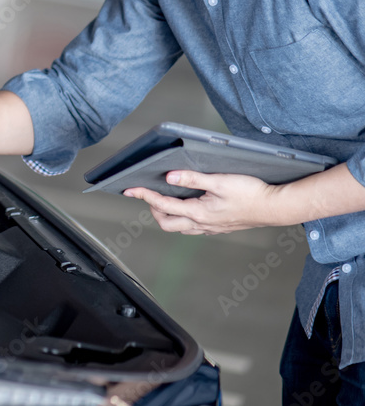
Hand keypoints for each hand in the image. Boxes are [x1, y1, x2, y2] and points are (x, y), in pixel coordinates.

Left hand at [123, 170, 284, 234]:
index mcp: (199, 213)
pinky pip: (194, 227)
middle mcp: (202, 224)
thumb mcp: (220, 181)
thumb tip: (170, 177)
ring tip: (163, 199)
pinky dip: (183, 218)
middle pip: (166, 223)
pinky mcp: (219, 227)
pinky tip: (187, 207)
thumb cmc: (252, 193)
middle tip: (147, 194)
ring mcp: (211, 228)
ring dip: (167, 215)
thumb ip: (193, 178)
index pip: (163, 205)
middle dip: (153, 209)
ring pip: (180, 227)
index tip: (129, 189)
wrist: (277, 207)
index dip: (144, 195)